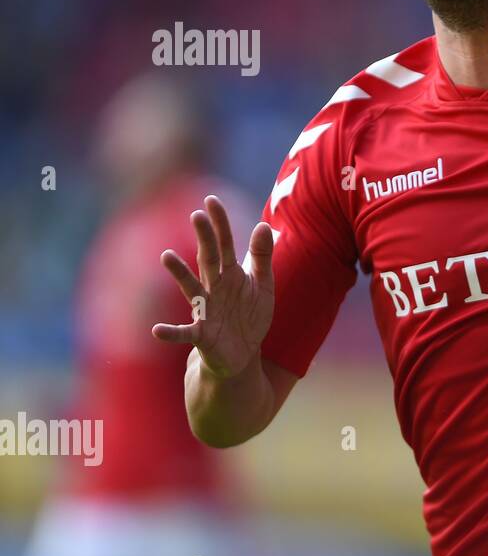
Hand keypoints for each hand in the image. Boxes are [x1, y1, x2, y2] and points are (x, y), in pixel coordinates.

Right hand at [151, 194, 274, 378]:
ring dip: (179, 274)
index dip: (220, 223)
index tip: (212, 200)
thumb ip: (262, 257)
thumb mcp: (262, 285)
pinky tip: (156, 330)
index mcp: (230, 274)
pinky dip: (170, 332)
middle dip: (204, 238)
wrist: (242, 355)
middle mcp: (214, 288)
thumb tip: (263, 225)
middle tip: (196, 215)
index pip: (224, 244)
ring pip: (191, 289)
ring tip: (167, 256)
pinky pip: (184, 333)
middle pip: (208, 260)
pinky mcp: (201, 335)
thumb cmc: (249, 316)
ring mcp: (206, 310)